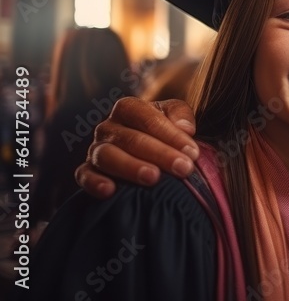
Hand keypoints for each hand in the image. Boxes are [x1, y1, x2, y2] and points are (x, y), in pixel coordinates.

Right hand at [75, 97, 199, 198]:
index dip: (171, 134)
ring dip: (131, 167)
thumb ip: (181, 115)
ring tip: (154, 178)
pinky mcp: (86, 171)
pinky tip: (110, 191)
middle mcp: (108, 127)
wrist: (146, 151)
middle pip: (131, 139)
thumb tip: (186, 129)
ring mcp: (95, 149)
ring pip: (107, 156)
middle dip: (160, 154)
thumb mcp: (175, 116)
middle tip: (183, 168)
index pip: (147, 117)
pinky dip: (95, 182)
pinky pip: (84, 175)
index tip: (192, 152)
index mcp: (128, 109)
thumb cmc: (163, 131)